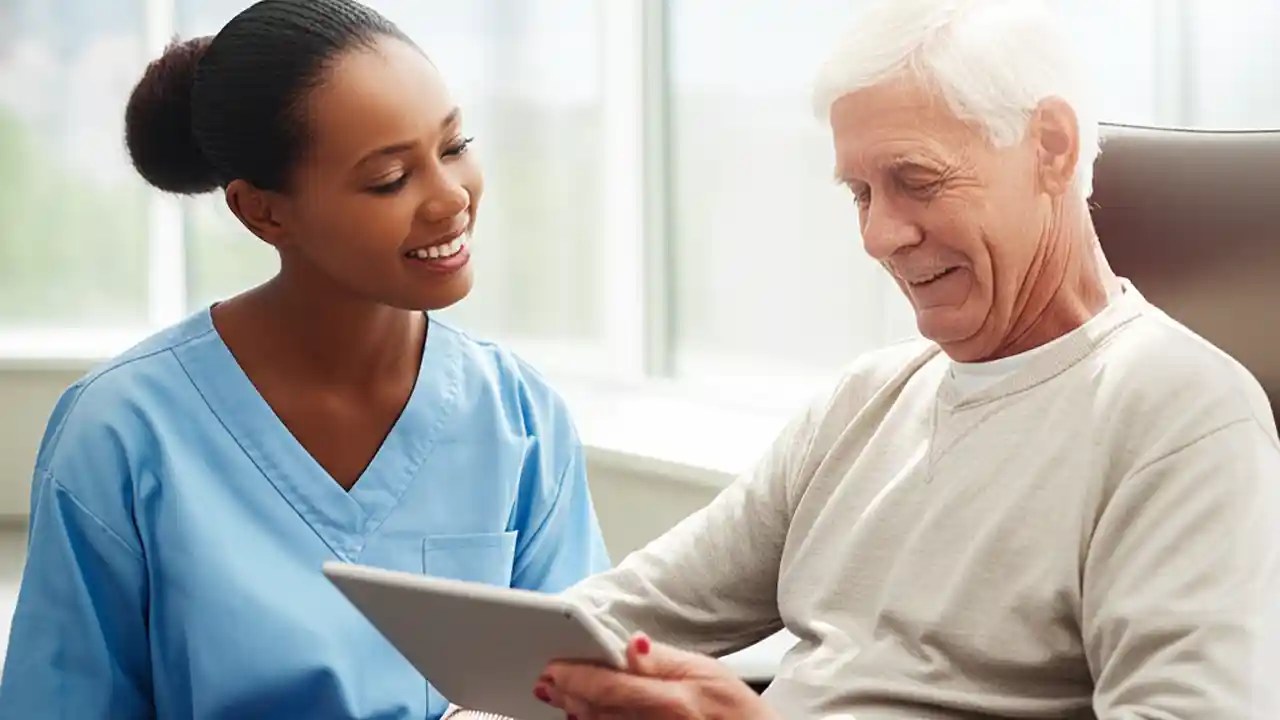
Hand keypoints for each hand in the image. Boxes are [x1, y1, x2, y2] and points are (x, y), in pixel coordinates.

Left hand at [534, 633, 779, 719]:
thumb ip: (660, 659)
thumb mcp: (703, 670)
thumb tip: (629, 643)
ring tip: (558, 694)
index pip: (611, 687)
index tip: (553, 668)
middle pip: (599, 711)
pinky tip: (584, 716)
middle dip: (568, 694)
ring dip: (576, 711)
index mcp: (673, 699)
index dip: (576, 677)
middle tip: (546, 680)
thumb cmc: (733, 708)